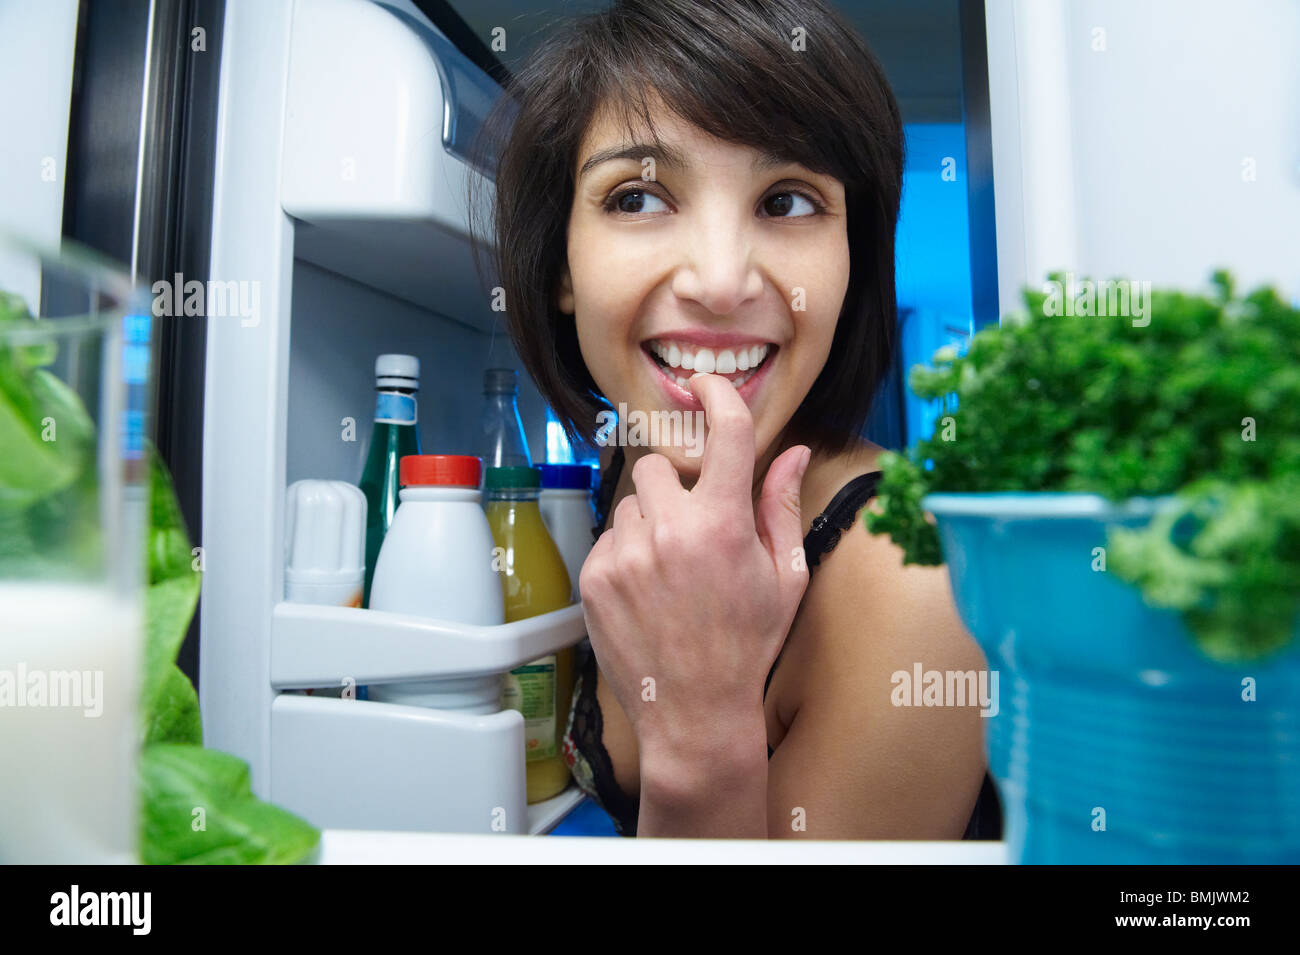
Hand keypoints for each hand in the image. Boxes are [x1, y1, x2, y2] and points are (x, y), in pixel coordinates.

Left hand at [577, 372, 811, 768]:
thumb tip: (794, 451)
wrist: (694, 712)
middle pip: (657, 465)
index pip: (723, 433)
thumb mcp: (784, 578)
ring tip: (670, 568)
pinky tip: (647, 590)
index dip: (716, 394)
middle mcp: (668, 531)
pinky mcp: (594, 577)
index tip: (705, 385)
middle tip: (692, 523)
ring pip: (630, 502)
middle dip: (674, 484)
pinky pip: (608, 537)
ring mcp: (625, 554)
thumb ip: (781, 507)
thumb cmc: (747, 645)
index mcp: (722, 525)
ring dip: (649, 521)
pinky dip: (626, 552)